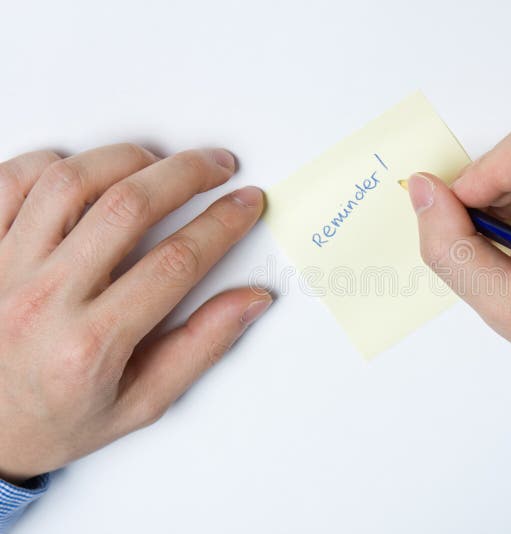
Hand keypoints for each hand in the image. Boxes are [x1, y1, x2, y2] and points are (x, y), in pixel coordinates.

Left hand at [0, 145, 270, 484]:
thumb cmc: (55, 419)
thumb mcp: (141, 402)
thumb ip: (201, 347)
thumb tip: (249, 302)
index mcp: (91, 344)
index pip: (175, 262)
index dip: (222, 224)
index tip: (245, 205)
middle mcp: (43, 299)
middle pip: (127, 207)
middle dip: (186, 174)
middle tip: (216, 166)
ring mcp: (4, 268)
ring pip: (70, 182)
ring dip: (125, 159)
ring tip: (156, 163)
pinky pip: (11, 181)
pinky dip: (51, 163)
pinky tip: (84, 172)